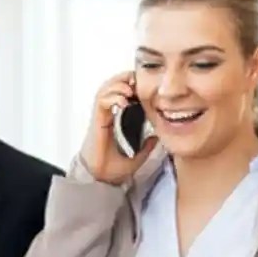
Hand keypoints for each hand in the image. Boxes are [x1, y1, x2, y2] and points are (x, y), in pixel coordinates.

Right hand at [79, 70, 158, 184]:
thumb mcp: (139, 153)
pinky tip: (123, 102)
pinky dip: (112, 97)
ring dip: (119, 84)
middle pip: (114, 84)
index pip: (124, 91)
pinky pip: (101, 101)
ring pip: (106, 88)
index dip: (134, 83)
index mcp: (118, 118)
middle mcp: (108, 113)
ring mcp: (101, 116)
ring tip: (130, 89)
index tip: (147, 84)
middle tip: (139, 81)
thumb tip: (161, 135)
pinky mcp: (97, 121)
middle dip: (126, 78)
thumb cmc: (115, 167)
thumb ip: (148, 143)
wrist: (102, 178)